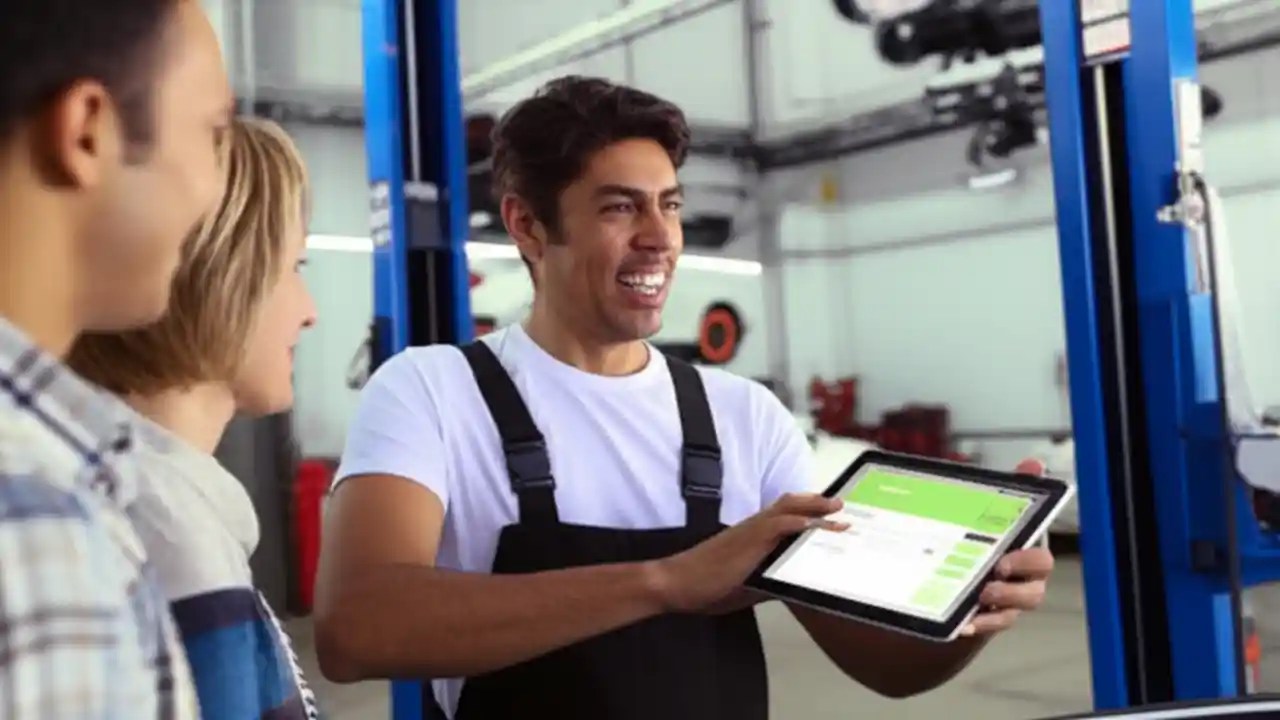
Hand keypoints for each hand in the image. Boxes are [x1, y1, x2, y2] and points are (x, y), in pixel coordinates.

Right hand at [651, 493, 846, 613]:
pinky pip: (778, 525)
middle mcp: (754, 526)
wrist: (678, 582)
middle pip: (791, 505)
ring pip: (789, 510)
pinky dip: (798, 522)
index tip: (830, 514)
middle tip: (840, 505)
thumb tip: (790, 589)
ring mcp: (751, 530)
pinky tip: (814, 524)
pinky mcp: (748, 539)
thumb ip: (768, 582)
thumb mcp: (746, 585)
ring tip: (838, 509)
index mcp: (753, 535)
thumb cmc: (707, 585)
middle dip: (818, 503)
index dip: (808, 512)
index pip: (785, 516)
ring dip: (815, 508)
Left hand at [960, 458, 1055, 636]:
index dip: (1028, 560)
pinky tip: (962, 623)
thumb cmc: (985, 540)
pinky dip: (979, 624)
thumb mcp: (992, 513)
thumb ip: (1013, 492)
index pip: (1040, 560)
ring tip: (979, 597)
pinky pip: (990, 626)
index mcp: (1026, 554)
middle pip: (1034, 590)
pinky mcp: (989, 618)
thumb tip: (1034, 464)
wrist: (961, 573)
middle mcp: (1024, 582)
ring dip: (999, 606)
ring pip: (1014, 611)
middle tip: (993, 576)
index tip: (1006, 559)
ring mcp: (1008, 604)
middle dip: (1014, 587)